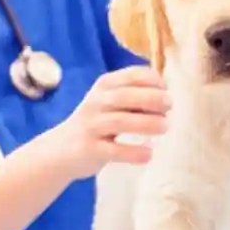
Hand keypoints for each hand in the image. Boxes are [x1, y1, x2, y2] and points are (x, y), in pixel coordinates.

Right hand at [48, 65, 169, 178]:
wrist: (60, 150)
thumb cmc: (96, 123)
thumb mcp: (110, 103)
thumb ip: (135, 98)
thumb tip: (166, 96)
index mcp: (104, 86)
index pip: (130, 75)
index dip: (152, 80)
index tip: (166, 88)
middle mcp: (95, 103)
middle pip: (125, 96)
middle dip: (151, 98)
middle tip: (169, 106)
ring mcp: (91, 126)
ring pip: (120, 121)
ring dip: (147, 123)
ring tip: (165, 127)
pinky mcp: (89, 149)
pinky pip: (114, 150)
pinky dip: (134, 152)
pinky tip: (148, 154)